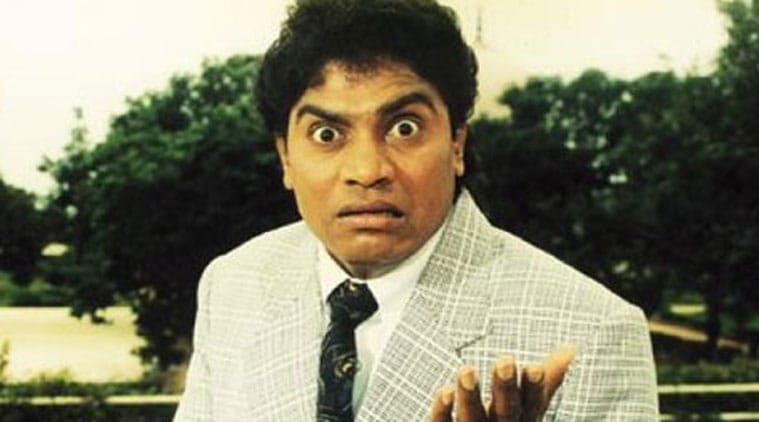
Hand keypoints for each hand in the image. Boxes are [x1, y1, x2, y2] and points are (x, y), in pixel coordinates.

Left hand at [429, 346, 574, 421]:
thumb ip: (546, 379)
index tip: (535, 366)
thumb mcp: (527, 406)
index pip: (532, 404)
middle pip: (505, 411)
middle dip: (505, 388)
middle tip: (504, 360)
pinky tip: (444, 391)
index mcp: (522, 420)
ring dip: (469, 395)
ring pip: (472, 417)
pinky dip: (442, 411)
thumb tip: (572, 348)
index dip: (533, 388)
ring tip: (466, 369)